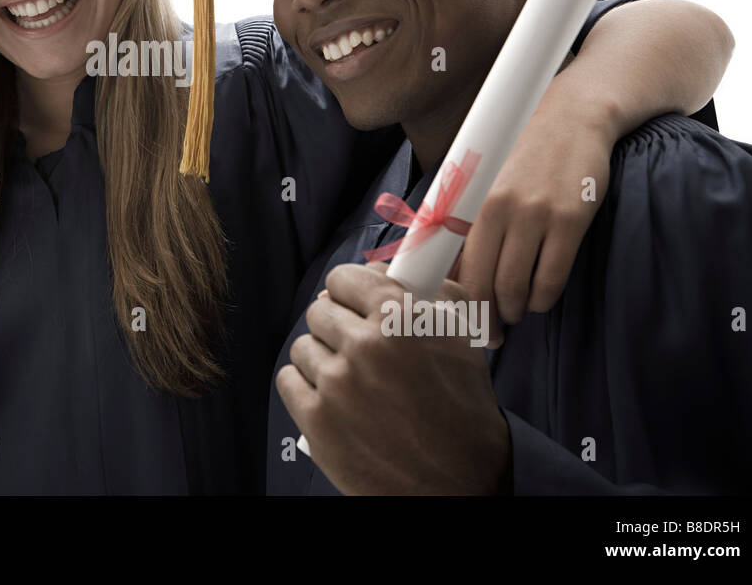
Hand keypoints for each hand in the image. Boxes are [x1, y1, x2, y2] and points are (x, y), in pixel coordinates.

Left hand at [277, 261, 511, 494]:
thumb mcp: (459, 337)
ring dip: (322, 359)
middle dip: (338, 326)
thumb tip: (384, 268)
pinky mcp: (316, 421)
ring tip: (350, 380)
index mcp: (400, 317)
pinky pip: (288, 381)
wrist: (460, 483)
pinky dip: (305, 388)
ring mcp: (336, 385)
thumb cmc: (462, 410)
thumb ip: (426, 291)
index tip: (355, 304)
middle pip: (320, 311)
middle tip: (358, 348)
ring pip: (302, 347)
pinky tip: (331, 399)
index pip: (343, 278)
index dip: (351, 292)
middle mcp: (365, 346)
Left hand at [451, 97, 613, 342]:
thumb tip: (445, 271)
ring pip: (515, 286)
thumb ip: (462, 218)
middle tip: (489, 332)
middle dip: (483, 316)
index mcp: (468, 199)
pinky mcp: (569, 219)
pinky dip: (542, 299)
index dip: (449, 300)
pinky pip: (551, 277)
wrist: (572, 115)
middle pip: (480, 282)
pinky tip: (539, 299)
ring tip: (513, 312)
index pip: (449, 263)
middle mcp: (495, 208)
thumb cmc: (519, 151)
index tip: (453, 322)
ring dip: (513, 310)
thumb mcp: (481, 177)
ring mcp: (534, 214)